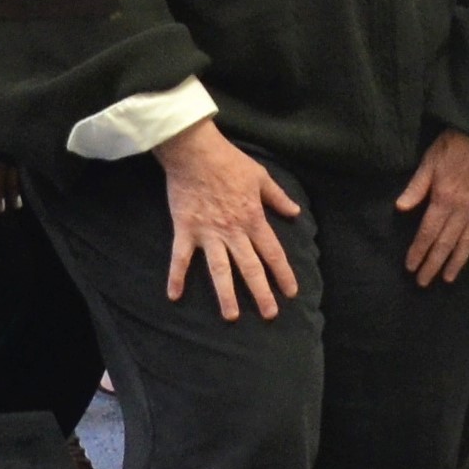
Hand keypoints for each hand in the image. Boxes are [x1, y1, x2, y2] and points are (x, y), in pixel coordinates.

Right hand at [156, 119, 301, 319]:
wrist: (195, 152)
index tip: (291, 292)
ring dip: (226, 295)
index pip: (272, 252)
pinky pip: (180, 258)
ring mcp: (208, 233)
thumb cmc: (229, 161)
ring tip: (232, 316)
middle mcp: (233, 231)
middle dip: (261, 293)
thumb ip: (278, 198)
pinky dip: (175, 276)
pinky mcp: (185, 229)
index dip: (283, 274)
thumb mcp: (261, 177)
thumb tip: (295, 213)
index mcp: (253, 219)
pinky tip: (173, 296)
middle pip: (250, 267)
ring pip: (219, 270)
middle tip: (270, 314)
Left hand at [396, 128, 468, 284]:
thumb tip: (400, 208)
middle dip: (434, 265)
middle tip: (424, 282)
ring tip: (449, 278)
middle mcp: (463, 210)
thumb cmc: (454, 145)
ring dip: (457, 262)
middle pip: (446, 243)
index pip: (428, 233)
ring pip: (468, 242)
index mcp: (444, 200)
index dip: (419, 252)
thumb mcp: (429, 161)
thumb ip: (416, 187)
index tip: (411, 267)